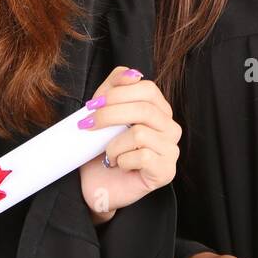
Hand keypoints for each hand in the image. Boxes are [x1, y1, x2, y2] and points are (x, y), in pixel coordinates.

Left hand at [77, 65, 180, 225]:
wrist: (97, 185)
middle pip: (144, 109)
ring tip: (108, 154)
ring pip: (140, 134)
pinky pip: (142, 156)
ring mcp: (171, 150)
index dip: (118, 93)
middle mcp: (170, 128)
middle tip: (87, 125)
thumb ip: (115, 87)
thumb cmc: (102, 149)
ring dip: (113, 144)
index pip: (148, 89)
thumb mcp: (104, 112)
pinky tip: (119, 165)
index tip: (92, 104)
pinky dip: (122, 160)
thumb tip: (130, 72)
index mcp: (159, 110)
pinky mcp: (166, 171)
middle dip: (109, 115)